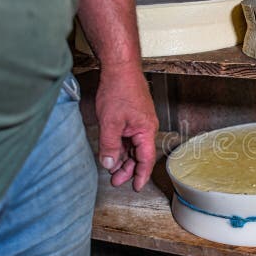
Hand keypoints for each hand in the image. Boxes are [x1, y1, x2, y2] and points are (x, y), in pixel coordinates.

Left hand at [96, 64, 158, 190]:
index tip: (136, 187)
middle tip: (115, 181)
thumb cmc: (119, 90)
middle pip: (139, 155)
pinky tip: (112, 152)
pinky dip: (121, 146)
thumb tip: (109, 164)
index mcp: (146, 130)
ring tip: (111, 169)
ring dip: (123, 158)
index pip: (146, 159)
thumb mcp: (110, 122)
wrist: (120, 67)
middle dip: (128, 169)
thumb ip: (110, 146)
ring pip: (133, 146)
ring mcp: (139, 122)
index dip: (141, 175)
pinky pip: (128, 137)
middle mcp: (146, 127)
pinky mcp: (132, 116)